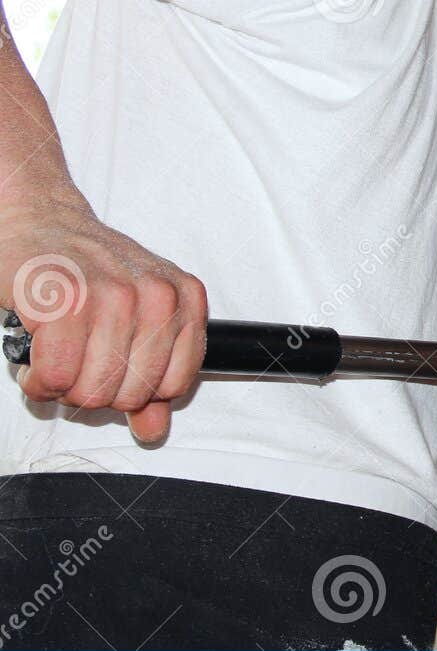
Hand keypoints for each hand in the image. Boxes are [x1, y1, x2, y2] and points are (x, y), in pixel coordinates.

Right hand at [0, 189, 207, 442]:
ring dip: (62, 386)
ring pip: (92, 391)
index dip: (135, 392)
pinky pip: (56, 377)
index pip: (172, 386)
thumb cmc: (87, 271)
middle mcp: (157, 296)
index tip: (112, 372)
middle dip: (93, 391)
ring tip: (56, 356)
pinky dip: (39, 381)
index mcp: (185, 300)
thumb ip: (150, 379)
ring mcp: (113, 296)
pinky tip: (37, 359)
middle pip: (129, 395)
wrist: (42, 221)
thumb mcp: (135, 319)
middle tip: (77, 361)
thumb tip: (153, 429)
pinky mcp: (64, 302)